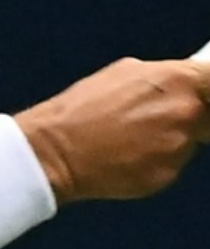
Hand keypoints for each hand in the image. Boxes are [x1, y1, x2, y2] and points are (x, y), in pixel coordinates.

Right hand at [16, 57, 209, 203]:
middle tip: (150, 121)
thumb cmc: (79, 110)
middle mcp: (183, 111)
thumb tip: (182, 82)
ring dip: (167, 141)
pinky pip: (171, 166)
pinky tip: (125, 157)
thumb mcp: (122, 74)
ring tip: (128, 140)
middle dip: (188, 117)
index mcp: (175, 80)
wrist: (54, 151)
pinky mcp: (167, 175)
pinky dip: (153, 163)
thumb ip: (163, 78)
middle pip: (207, 114)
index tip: (205, 95)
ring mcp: (177, 146)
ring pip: (188, 142)